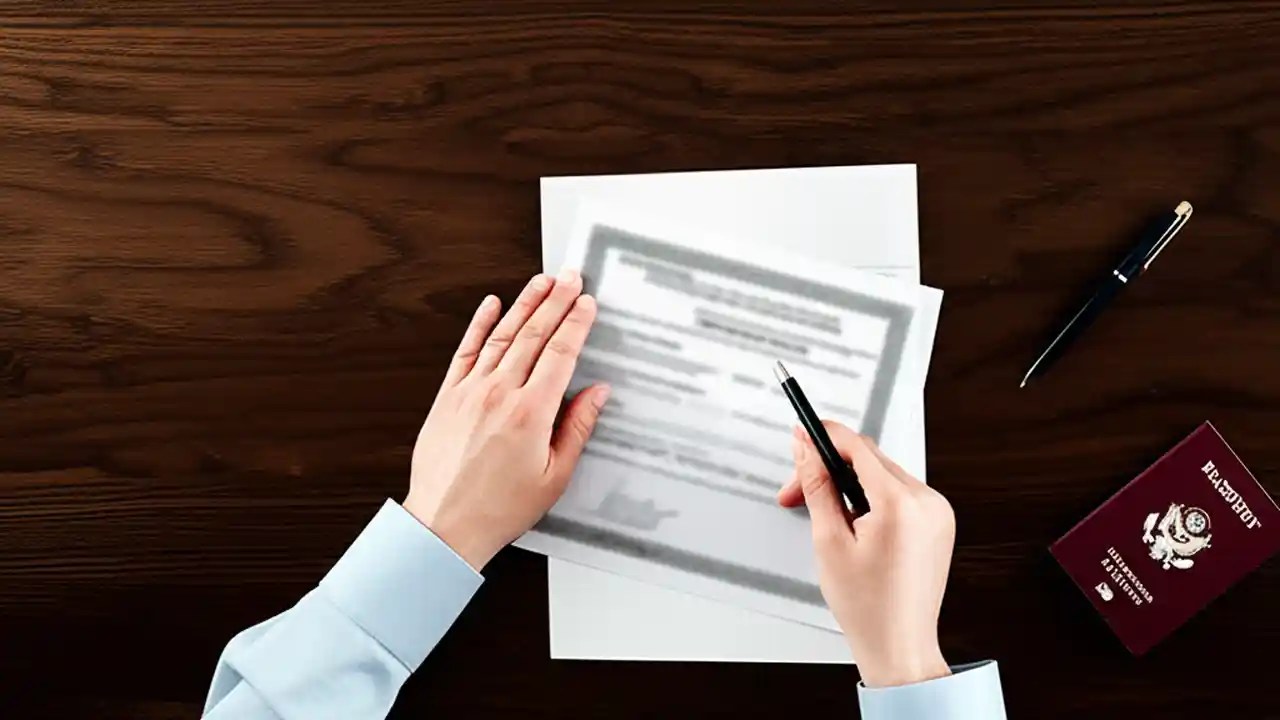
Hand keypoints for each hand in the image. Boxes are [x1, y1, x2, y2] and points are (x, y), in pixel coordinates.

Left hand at [403, 270, 610, 569]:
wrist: (444, 524)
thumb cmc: (499, 508)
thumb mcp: (554, 476)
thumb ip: (577, 429)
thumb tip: (597, 393)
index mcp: (531, 414)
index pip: (560, 354)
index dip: (576, 323)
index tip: (588, 303)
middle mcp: (499, 394)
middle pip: (533, 335)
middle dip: (555, 301)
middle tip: (571, 277)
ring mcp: (470, 392)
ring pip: (502, 336)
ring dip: (523, 304)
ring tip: (541, 282)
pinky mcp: (448, 397)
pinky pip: (465, 351)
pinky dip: (479, 325)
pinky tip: (491, 305)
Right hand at [778, 423, 954, 687]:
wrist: (900, 646)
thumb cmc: (868, 607)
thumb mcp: (829, 541)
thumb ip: (817, 486)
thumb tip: (806, 448)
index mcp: (901, 505)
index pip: (858, 448)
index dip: (825, 437)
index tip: (803, 432)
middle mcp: (928, 502)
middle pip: (870, 460)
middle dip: (830, 470)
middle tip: (797, 491)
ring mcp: (938, 512)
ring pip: (884, 475)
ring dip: (851, 485)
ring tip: (827, 516)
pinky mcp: (940, 522)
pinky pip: (901, 493)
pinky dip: (874, 498)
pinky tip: (855, 523)